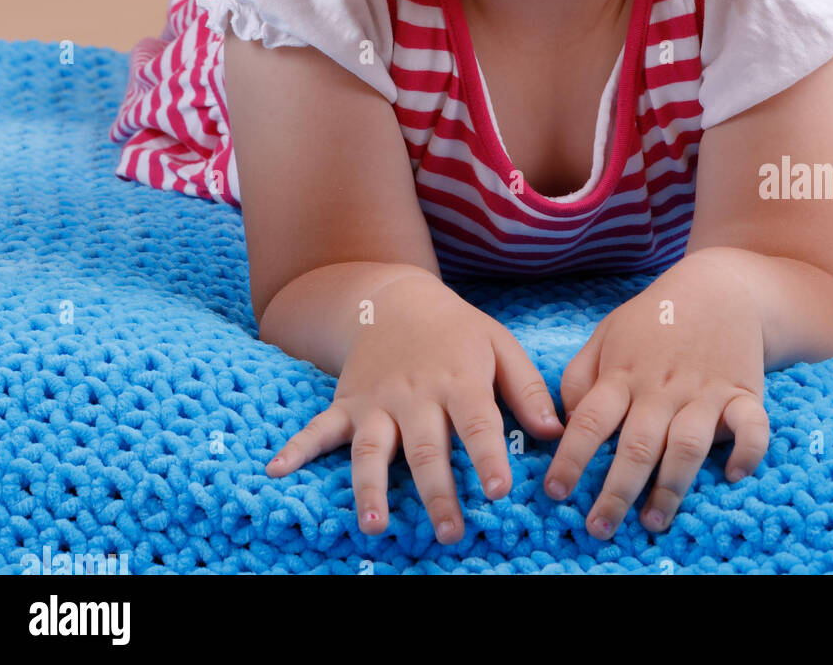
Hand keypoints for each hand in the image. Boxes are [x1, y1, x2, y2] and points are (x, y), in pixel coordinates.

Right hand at [265, 272, 564, 542]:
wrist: (397, 299)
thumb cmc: (457, 332)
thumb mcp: (499, 345)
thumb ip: (527, 389)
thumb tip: (555, 432)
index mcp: (458, 380)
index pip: (476, 424)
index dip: (488, 458)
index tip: (500, 492)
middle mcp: (415, 394)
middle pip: (425, 448)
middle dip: (437, 492)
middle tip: (450, 533)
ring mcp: (377, 401)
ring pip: (373, 448)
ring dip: (371, 486)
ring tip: (373, 524)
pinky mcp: (347, 404)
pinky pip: (319, 428)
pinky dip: (297, 448)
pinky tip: (277, 470)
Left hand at [542, 252, 769, 537]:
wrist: (718, 287)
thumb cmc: (654, 318)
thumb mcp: (606, 334)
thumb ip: (580, 377)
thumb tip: (567, 423)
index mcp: (623, 373)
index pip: (590, 420)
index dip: (571, 458)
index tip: (555, 493)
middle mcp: (661, 386)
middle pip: (637, 444)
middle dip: (616, 491)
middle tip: (600, 530)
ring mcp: (704, 390)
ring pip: (687, 445)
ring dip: (671, 487)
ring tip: (653, 521)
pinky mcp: (743, 392)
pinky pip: (752, 426)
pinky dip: (746, 452)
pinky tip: (733, 475)